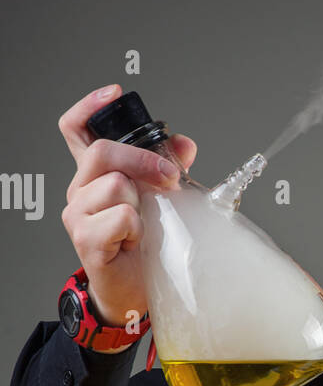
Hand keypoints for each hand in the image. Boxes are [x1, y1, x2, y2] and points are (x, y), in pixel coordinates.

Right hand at [59, 84, 196, 338]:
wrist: (134, 292)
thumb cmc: (144, 245)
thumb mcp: (160, 200)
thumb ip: (167, 168)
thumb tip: (184, 144)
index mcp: (94, 174)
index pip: (76, 129)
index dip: (90, 106)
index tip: (114, 93)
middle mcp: (80, 190)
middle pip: (103, 152)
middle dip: (144, 160)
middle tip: (171, 179)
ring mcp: (78, 214)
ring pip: (116, 185)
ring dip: (142, 203)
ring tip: (145, 225)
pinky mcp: (86, 240)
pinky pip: (121, 217)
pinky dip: (137, 228)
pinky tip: (135, 242)